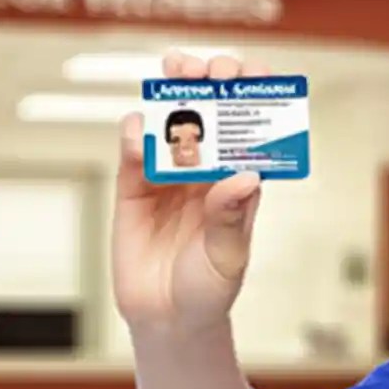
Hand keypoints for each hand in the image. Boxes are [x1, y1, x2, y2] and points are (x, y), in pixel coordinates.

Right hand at [111, 53, 267, 335]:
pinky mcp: (134, 189)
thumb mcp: (228, 256)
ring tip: (176, 70)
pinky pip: (134, 154)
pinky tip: (140, 124)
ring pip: (171, 125)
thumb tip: (245, 177)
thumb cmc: (209, 288)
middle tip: (210, 68)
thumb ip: (230, 218)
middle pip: (211, 118)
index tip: (255, 74)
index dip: (253, 99)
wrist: (167, 319)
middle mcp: (205, 173)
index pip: (249, 132)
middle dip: (212, 85)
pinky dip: (135, 135)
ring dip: (174, 94)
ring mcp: (169, 178)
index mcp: (239, 183)